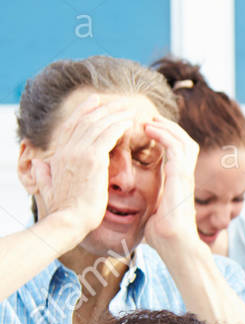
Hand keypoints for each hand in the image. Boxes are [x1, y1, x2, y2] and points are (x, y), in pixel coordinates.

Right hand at [32, 94, 136, 236]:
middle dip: (104, 109)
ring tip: (129, 110)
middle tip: (120, 103)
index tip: (97, 101)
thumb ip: (43, 174)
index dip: (85, 111)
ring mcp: (79, 153)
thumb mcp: (48, 188)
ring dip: (115, 115)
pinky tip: (128, 122)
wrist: (69, 221)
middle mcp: (67, 149)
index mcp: (59, 154)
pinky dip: (117, 126)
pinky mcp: (92, 160)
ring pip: (98, 124)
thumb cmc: (64, 210)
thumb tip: (36, 164)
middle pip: (87, 120)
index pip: (72, 125)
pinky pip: (107, 135)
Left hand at [142, 117, 200, 249]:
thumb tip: (132, 204)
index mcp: (179, 184)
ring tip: (149, 119)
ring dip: (166, 126)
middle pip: (185, 142)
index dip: (167, 137)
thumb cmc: (162, 237)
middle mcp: (185, 178)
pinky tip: (150, 129)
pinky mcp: (181, 178)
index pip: (180, 152)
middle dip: (168, 127)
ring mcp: (185, 177)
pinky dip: (164, 134)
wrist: (174, 247)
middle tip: (150, 117)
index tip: (148, 129)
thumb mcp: (151, 212)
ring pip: (183, 141)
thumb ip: (147, 202)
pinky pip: (177, 148)